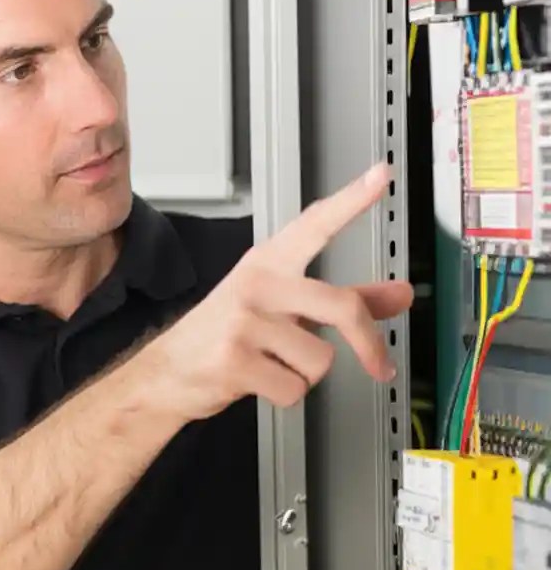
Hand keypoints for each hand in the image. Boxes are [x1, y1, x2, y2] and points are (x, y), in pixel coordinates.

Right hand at [139, 162, 413, 421]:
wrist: (168, 371)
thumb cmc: (226, 334)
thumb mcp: (283, 308)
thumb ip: (347, 299)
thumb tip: (400, 294)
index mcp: (268, 263)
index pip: (315, 225)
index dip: (351, 200)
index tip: (381, 174)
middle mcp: (257, 284)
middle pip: (342, 306)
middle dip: (368, 345)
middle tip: (379, 365)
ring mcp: (243, 320)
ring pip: (321, 359)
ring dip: (307, 374)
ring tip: (274, 364)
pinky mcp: (234, 359)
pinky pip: (294, 388)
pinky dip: (285, 395)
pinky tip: (258, 380)